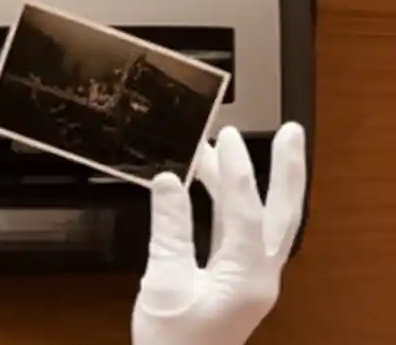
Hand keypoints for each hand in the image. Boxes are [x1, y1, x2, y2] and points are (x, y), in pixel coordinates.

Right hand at [132, 123, 306, 344]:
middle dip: (288, 171)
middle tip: (291, 131)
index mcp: (247, 279)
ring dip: (255, 183)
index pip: (245, 214)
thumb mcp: (164, 284)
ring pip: (266, 221)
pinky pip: (247, 233)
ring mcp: (255, 280)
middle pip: (283, 214)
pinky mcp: (241, 282)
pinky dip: (235, 205)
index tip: (223, 138)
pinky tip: (214, 186)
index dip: (236, 173)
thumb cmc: (171, 342)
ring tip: (229, 147)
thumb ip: (169, 230)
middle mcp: (261, 277)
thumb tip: (170, 180)